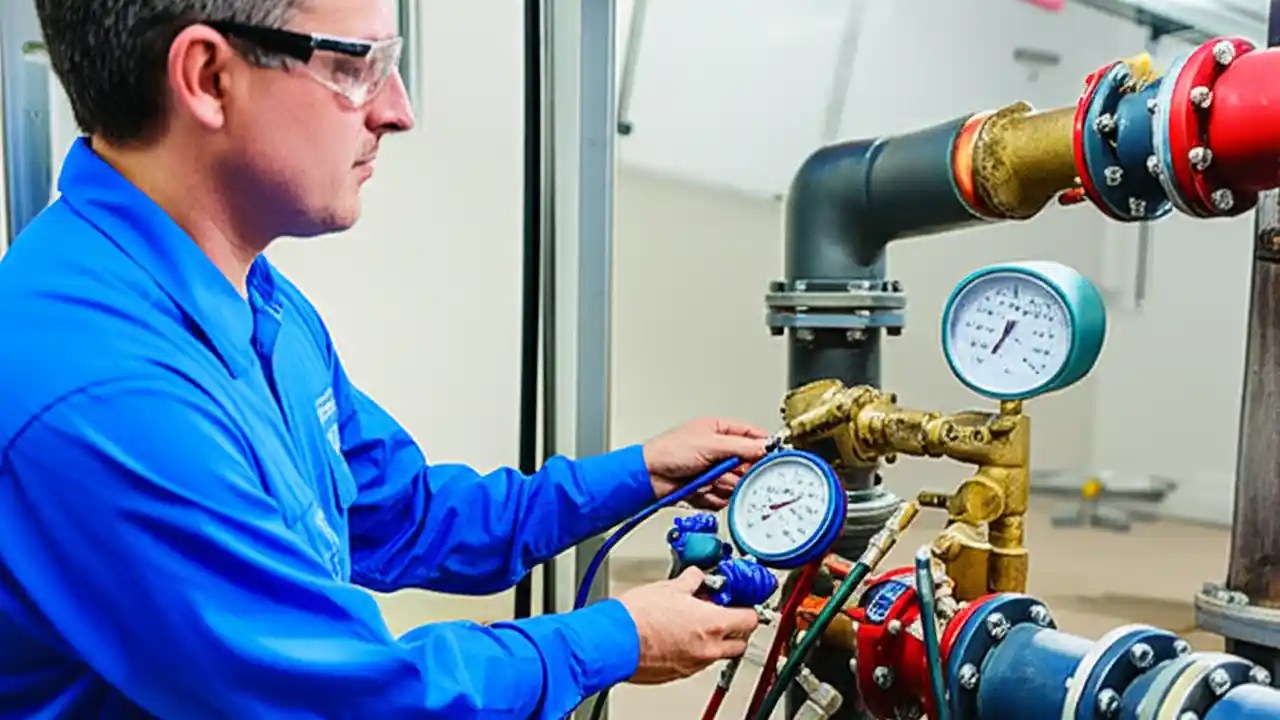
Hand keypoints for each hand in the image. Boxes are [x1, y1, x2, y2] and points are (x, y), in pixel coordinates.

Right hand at [617, 568, 760, 683]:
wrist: (613, 641)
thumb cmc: (637, 617)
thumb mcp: (668, 587)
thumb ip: (690, 582)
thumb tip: (695, 577)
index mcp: (712, 624)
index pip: (749, 619)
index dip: (747, 607)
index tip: (740, 600)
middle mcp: (708, 649)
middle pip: (740, 642)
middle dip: (734, 627)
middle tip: (721, 612)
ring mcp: (693, 664)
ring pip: (717, 654)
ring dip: (713, 639)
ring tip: (694, 622)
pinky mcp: (677, 674)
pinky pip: (696, 662)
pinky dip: (694, 650)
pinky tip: (677, 636)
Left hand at [643, 417, 769, 509]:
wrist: (648, 478)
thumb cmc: (669, 452)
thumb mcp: (710, 444)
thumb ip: (741, 446)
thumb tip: (764, 447)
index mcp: (720, 431)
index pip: (752, 437)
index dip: (762, 448)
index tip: (770, 459)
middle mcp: (719, 451)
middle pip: (747, 465)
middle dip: (738, 473)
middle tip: (730, 472)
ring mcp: (714, 471)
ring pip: (736, 484)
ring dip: (723, 486)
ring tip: (709, 481)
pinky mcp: (708, 489)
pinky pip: (723, 499)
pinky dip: (713, 497)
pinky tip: (701, 490)